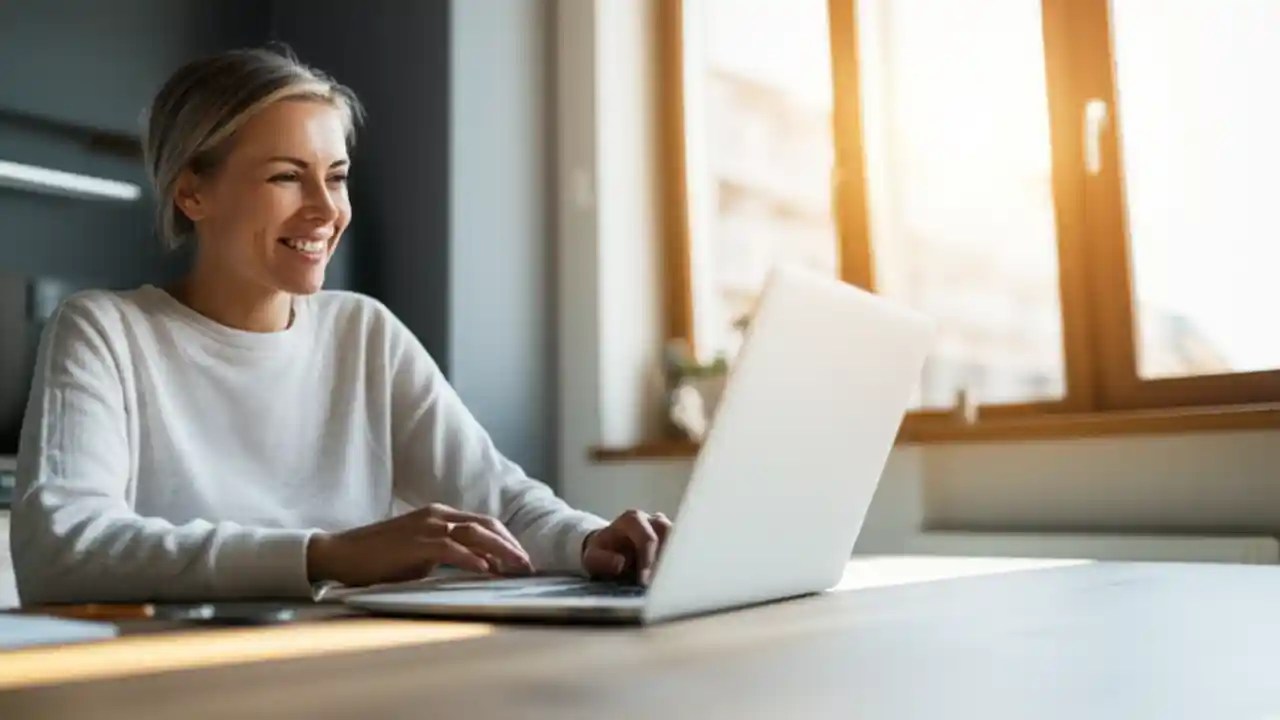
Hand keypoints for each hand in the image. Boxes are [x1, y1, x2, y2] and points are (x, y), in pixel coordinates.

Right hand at [307, 503, 534, 586]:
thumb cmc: (380, 557)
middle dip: (511, 545)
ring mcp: (426, 526)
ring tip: (517, 568)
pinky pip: (451, 549)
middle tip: (529, 565)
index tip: (522, 559)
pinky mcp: (415, 543)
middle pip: (487, 525)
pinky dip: (472, 559)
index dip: (506, 540)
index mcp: (440, 514)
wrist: (342, 553)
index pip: (484, 523)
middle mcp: (438, 515)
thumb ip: (448, 554)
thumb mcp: (421, 553)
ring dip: (501, 551)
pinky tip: (486, 570)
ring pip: (475, 533)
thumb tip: (479, 566)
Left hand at [582, 510, 671, 585]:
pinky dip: (679, 565)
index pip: (648, 538)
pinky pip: (682, 550)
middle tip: (659, 584)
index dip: (648, 561)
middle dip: (665, 561)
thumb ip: (602, 560)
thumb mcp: (592, 558)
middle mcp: (653, 520)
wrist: (609, 550)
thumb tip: (620, 563)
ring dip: (675, 563)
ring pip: (680, 542)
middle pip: (670, 537)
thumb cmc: (602, 553)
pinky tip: (673, 581)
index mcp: (632, 519)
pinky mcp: (674, 539)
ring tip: (667, 583)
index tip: (644, 582)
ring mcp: (666, 528)